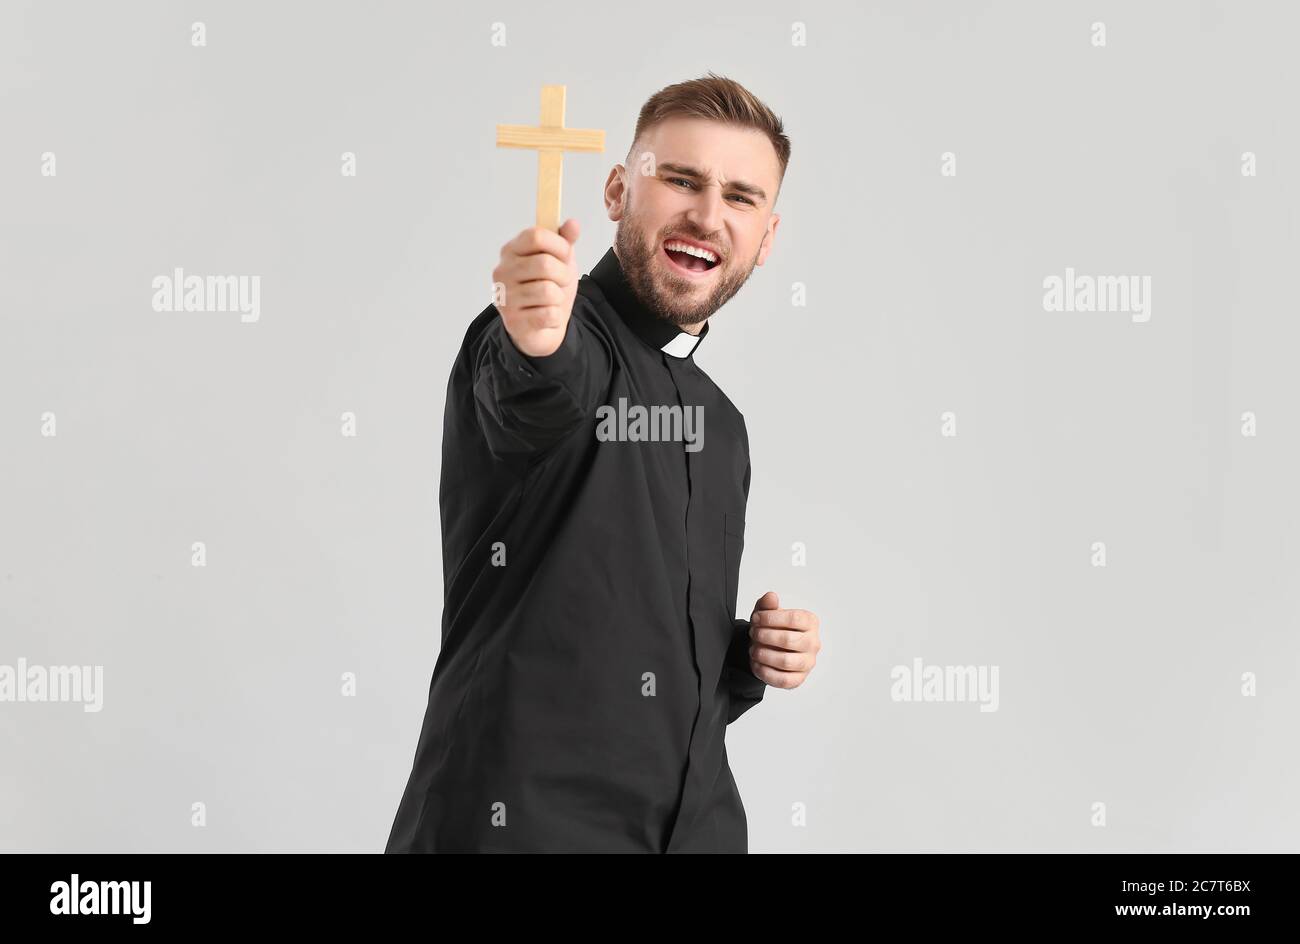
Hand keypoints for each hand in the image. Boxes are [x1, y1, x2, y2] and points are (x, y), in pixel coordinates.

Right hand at [491, 218, 580, 356]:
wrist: (540, 327)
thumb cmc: (548, 288)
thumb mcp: (559, 260)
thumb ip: (564, 242)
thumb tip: (573, 224)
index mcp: (511, 250)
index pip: (535, 236)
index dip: (558, 245)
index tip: (565, 254)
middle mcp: (502, 272)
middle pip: (544, 264)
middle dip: (563, 275)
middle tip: (562, 282)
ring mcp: (504, 297)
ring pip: (548, 291)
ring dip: (559, 297)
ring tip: (552, 300)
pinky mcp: (513, 321)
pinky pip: (548, 314)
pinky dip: (555, 316)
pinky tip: (546, 315)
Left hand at [747, 591, 819, 688]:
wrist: (769, 648)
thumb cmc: (772, 628)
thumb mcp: (766, 613)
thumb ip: (767, 604)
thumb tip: (771, 597)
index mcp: (810, 622)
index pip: (794, 618)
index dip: (771, 618)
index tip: (756, 619)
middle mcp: (813, 642)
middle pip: (788, 640)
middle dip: (765, 636)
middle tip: (753, 634)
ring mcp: (808, 662)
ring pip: (786, 661)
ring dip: (764, 655)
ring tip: (754, 649)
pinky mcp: (799, 679)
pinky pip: (783, 679)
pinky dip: (765, 671)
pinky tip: (757, 663)